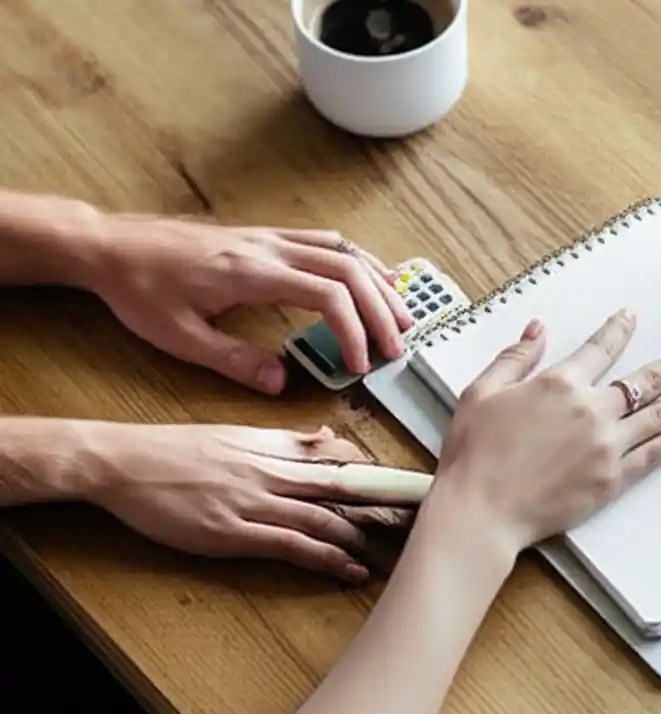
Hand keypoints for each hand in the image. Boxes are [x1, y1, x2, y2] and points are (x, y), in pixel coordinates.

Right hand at [86, 423, 382, 581]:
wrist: (124, 463)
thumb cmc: (175, 450)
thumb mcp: (236, 433)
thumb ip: (285, 439)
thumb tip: (328, 436)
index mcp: (271, 446)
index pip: (338, 457)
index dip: (377, 471)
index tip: (409, 482)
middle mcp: (270, 472)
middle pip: (340, 486)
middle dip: (383, 502)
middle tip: (420, 515)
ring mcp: (253, 503)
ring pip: (322, 518)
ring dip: (362, 535)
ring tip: (395, 549)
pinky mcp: (233, 533)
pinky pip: (291, 545)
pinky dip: (326, 557)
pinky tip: (351, 568)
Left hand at [89, 213, 412, 393]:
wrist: (112, 246)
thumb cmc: (140, 290)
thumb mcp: (179, 337)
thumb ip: (234, 361)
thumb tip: (281, 383)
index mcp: (252, 273)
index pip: (327, 295)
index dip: (354, 331)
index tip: (359, 364)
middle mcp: (269, 248)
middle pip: (349, 270)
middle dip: (381, 311)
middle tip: (396, 346)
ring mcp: (270, 237)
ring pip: (344, 251)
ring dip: (378, 283)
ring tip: (401, 315)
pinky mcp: (266, 235)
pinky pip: (327, 242)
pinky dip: (358, 260)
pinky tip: (372, 278)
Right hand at [434, 309, 660, 552]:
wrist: (481, 510)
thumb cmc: (474, 453)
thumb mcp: (481, 392)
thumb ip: (515, 357)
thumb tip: (538, 328)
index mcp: (560, 383)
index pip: (599, 348)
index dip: (618, 330)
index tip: (632, 317)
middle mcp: (591, 409)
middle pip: (647, 380)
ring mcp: (606, 444)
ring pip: (660, 415)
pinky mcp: (612, 478)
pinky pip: (654, 452)